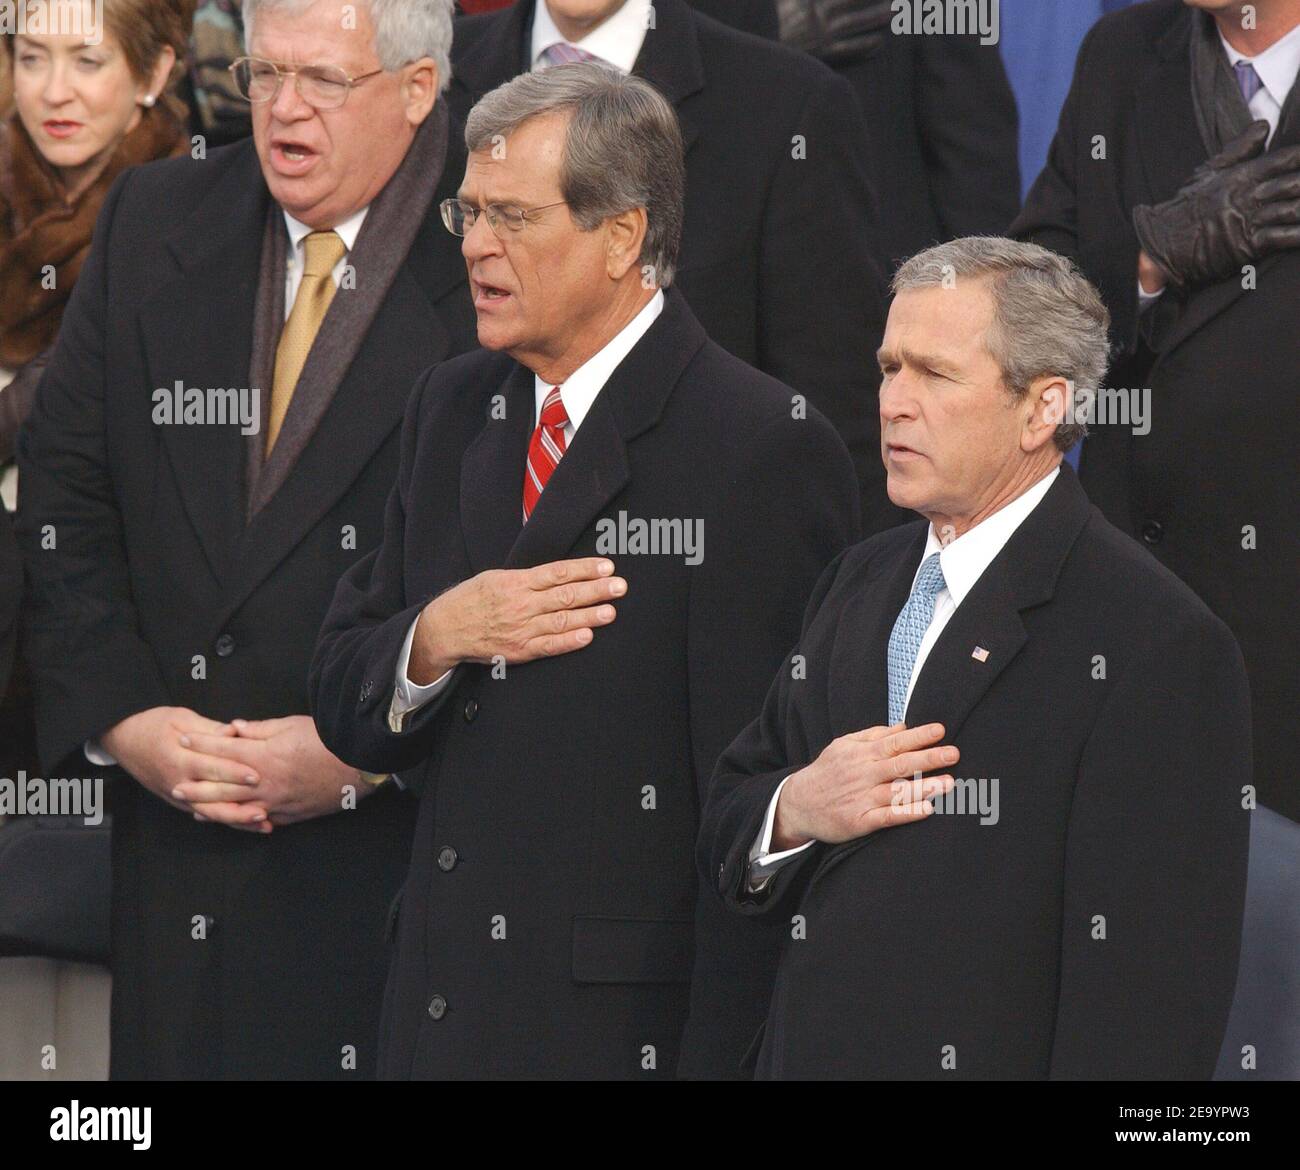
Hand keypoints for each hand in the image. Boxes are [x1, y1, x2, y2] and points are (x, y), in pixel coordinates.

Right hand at [100, 706, 267, 824]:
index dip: (234, 773)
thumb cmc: (152, 725)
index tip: (256, 776)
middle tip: (266, 810)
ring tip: (262, 825)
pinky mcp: (179, 801)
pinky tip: (245, 824)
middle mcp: (177, 782)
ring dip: (237, 820)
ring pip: (210, 813)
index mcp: (178, 758)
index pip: (210, 768)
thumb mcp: (180, 718)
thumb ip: (209, 729)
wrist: (122, 738)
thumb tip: (234, 732)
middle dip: (240, 807)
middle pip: (212, 799)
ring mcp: (177, 795)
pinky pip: (204, 814)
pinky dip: (225, 820)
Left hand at [173, 715, 363, 828]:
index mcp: (262, 756)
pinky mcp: (289, 814)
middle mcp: (264, 783)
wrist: (358, 764)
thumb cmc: (328, 740)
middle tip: (175, 784)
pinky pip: (259, 820)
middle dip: (195, 783)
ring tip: (194, 807)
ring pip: (235, 808)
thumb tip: (236, 729)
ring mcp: (275, 802)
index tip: (183, 739)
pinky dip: (241, 820)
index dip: (200, 743)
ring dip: (211, 807)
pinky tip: (230, 819)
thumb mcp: (291, 725)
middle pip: (220, 784)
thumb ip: (260, 728)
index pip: (222, 749)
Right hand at [408, 557, 625, 682]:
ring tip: (611, 610)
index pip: (558, 573)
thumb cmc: (472, 600)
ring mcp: (521, 628)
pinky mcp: (520, 650)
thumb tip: (560, 574)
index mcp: (517, 582)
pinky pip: (549, 646)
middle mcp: (521, 604)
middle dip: (596, 590)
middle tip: (620, 586)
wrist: (446, 629)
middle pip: (565, 595)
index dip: (585, 569)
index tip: (607, 566)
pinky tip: (587, 636)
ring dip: (589, 615)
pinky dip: (569, 641)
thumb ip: (527, 578)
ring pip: (561, 620)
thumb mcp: (496, 577)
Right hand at [772, 722, 958, 848]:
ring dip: (924, 787)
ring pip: (897, 791)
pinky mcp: (859, 821)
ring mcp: (862, 798)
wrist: (797, 804)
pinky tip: (926, 809)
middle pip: (900, 764)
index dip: (919, 736)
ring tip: (949, 783)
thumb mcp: (844, 746)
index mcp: (861, 754)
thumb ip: (873, 736)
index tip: (941, 730)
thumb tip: (903, 726)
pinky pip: (887, 817)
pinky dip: (906, 813)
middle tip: (954, 753)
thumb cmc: (826, 772)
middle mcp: (863, 775)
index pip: (895, 742)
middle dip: (928, 758)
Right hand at [1132, 120, 1299, 288]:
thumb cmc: (1184, 207)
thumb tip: (1263, 125)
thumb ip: (1239, 148)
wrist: (1163, 242)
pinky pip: (1284, 237)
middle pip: (1297, 183)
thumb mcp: (1208, 170)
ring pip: (1295, 209)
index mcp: (1243, 174)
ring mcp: (1250, 220)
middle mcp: (1250, 195)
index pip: (1287, 158)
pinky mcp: (1248, 245)